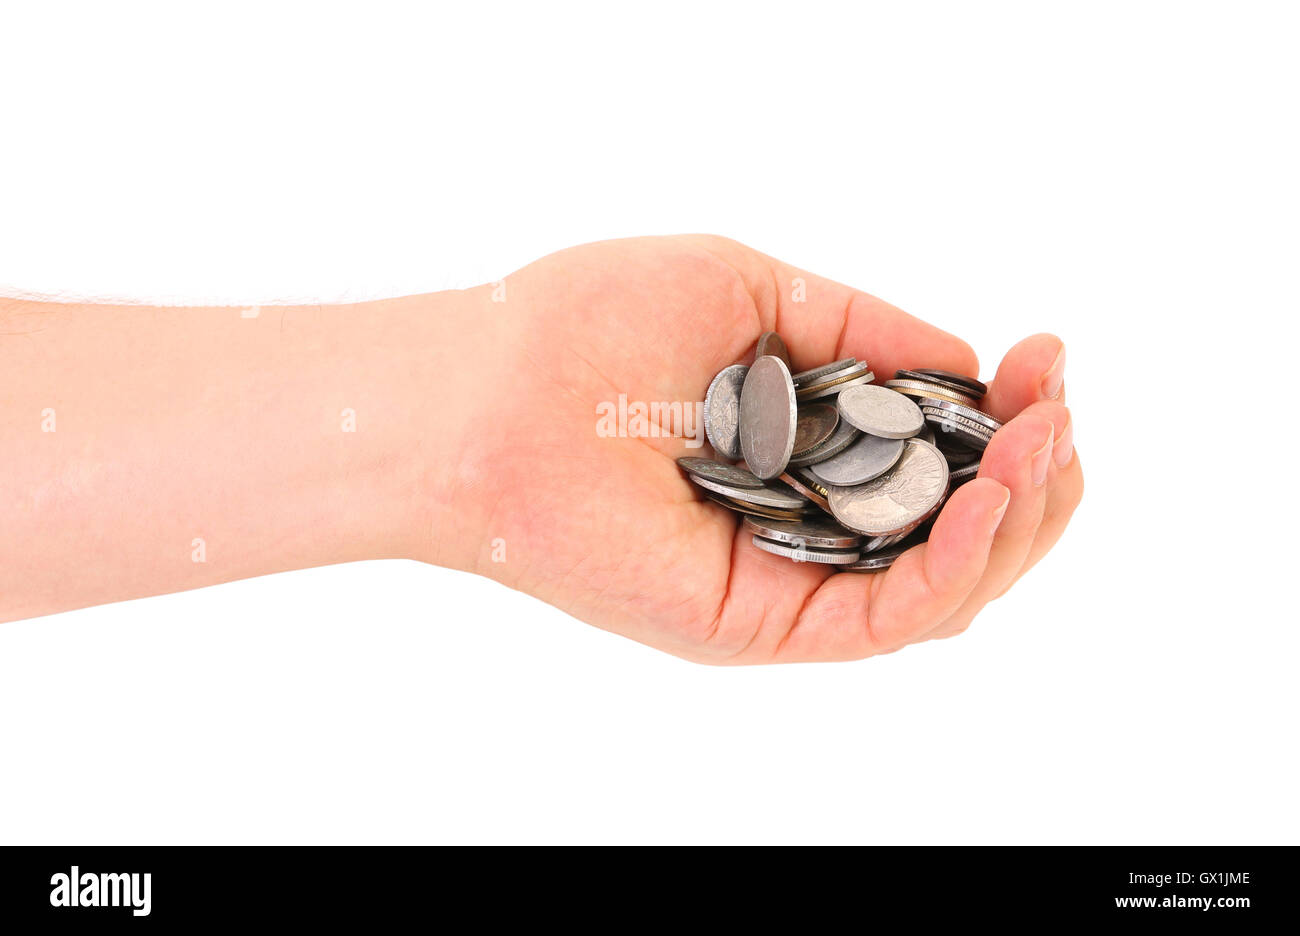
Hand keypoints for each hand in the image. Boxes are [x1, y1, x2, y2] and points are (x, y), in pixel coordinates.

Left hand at [433, 235, 1082, 661]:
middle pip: (962, 535)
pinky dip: (952, 566)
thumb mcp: (750, 289)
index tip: (1045, 359)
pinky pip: (886, 617)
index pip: (940, 462)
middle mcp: (807, 524)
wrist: (485, 390)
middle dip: (1034, 475)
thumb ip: (861, 330)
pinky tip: (983, 503)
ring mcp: (788, 580)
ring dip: (1015, 520)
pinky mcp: (761, 621)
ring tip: (1042, 445)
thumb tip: (960, 362)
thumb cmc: (588, 326)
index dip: (1010, 419)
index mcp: (806, 452)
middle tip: (1058, 410)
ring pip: (945, 587)